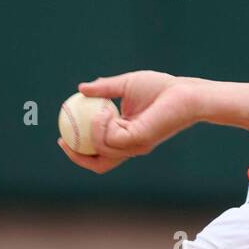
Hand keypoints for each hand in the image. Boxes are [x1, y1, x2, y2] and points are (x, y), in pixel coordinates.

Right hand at [56, 70, 199, 173]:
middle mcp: (131, 146)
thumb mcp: (126, 84)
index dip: (79, 151)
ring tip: (97, 111)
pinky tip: (105, 111)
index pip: (100, 153)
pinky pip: (111, 139)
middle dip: (77, 156)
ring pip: (102, 150)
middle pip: (99, 164)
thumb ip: (105, 88)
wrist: (185, 92)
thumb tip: (82, 89)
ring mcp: (136, 145)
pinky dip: (101, 126)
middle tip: (63, 139)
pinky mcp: (140, 140)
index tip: (62, 136)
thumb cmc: (161, 87)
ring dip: (92, 131)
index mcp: (127, 137)